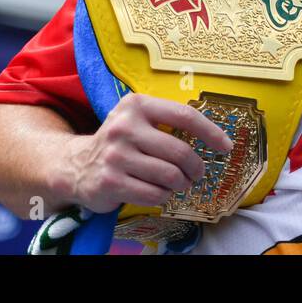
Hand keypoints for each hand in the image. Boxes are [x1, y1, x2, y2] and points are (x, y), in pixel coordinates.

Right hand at [55, 93, 231, 213]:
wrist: (75, 166)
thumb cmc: (121, 142)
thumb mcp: (138, 119)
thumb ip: (168, 120)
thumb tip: (214, 135)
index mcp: (136, 105)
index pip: (184, 115)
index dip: (210, 132)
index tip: (226, 146)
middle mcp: (124, 127)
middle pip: (179, 151)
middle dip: (196, 167)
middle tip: (197, 173)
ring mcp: (115, 155)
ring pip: (169, 176)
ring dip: (180, 184)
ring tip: (178, 183)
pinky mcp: (110, 181)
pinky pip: (154, 194)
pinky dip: (163, 197)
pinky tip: (159, 192)